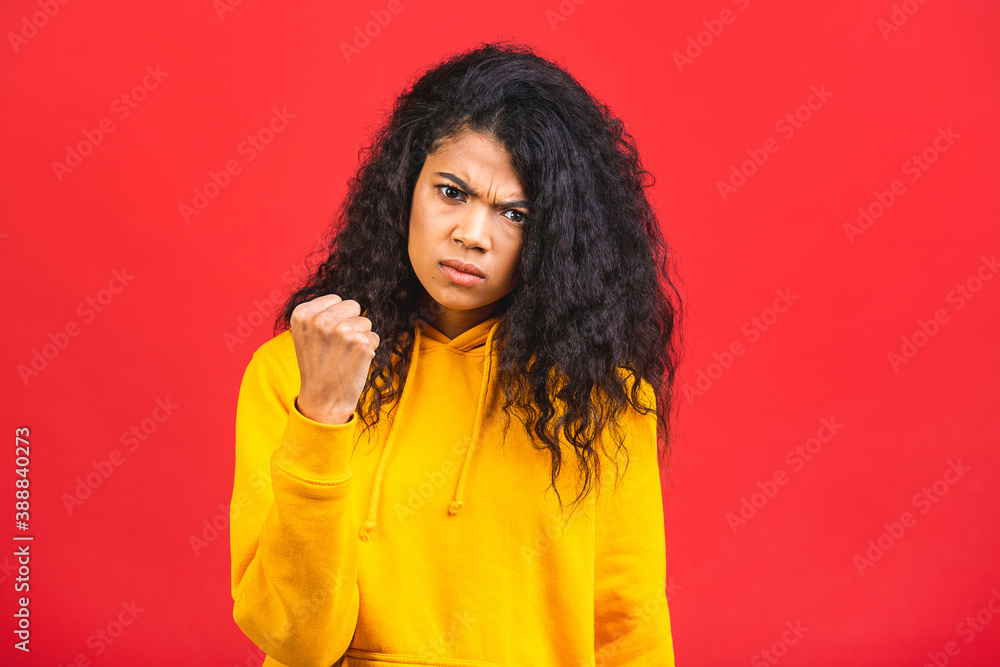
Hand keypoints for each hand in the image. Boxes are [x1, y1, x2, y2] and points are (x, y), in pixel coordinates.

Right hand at [290, 294, 378, 424]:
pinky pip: (375, 337)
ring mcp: (342, 330)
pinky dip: (369, 350)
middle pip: (353, 306)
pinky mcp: (361, 343)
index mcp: (303, 313)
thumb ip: (320, 313)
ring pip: (366, 322)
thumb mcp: (306, 334)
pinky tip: (354, 363)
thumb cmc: (317, 366)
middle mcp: (321, 319)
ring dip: (360, 337)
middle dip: (351, 323)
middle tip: (338, 347)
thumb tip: (345, 300)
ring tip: (344, 356)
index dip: (336, 318)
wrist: (322, 400)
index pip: (336, 299)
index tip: (326, 338)